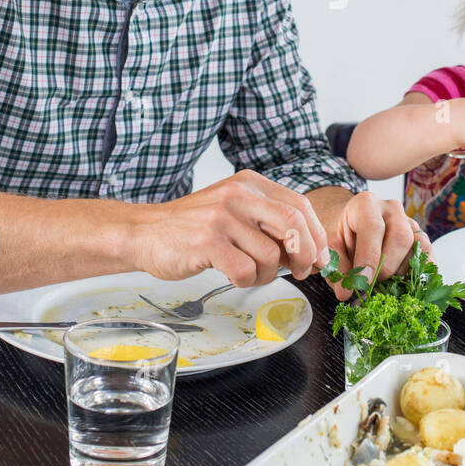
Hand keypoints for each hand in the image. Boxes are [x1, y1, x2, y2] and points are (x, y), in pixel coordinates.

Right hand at [127, 170, 327, 284]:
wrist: (145, 232)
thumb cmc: (193, 227)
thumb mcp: (234, 211)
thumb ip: (268, 223)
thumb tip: (308, 250)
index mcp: (249, 184)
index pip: (299, 206)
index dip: (316, 235)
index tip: (319, 257)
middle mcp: (238, 195)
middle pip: (293, 225)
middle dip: (306, 255)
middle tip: (302, 272)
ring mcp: (222, 217)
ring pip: (271, 255)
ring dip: (267, 275)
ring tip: (250, 272)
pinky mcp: (207, 242)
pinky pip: (246, 271)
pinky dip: (246, 281)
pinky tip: (233, 275)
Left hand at [324, 193, 431, 299]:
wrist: (352, 225)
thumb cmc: (342, 235)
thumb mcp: (332, 246)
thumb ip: (337, 267)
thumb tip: (345, 292)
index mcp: (366, 204)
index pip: (373, 227)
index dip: (369, 257)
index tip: (364, 281)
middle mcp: (392, 209)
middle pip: (401, 237)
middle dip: (387, 267)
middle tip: (373, 284)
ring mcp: (410, 222)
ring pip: (420, 247)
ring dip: (404, 272)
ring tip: (388, 285)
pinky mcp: (422, 237)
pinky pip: (430, 256)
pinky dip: (420, 274)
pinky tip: (406, 286)